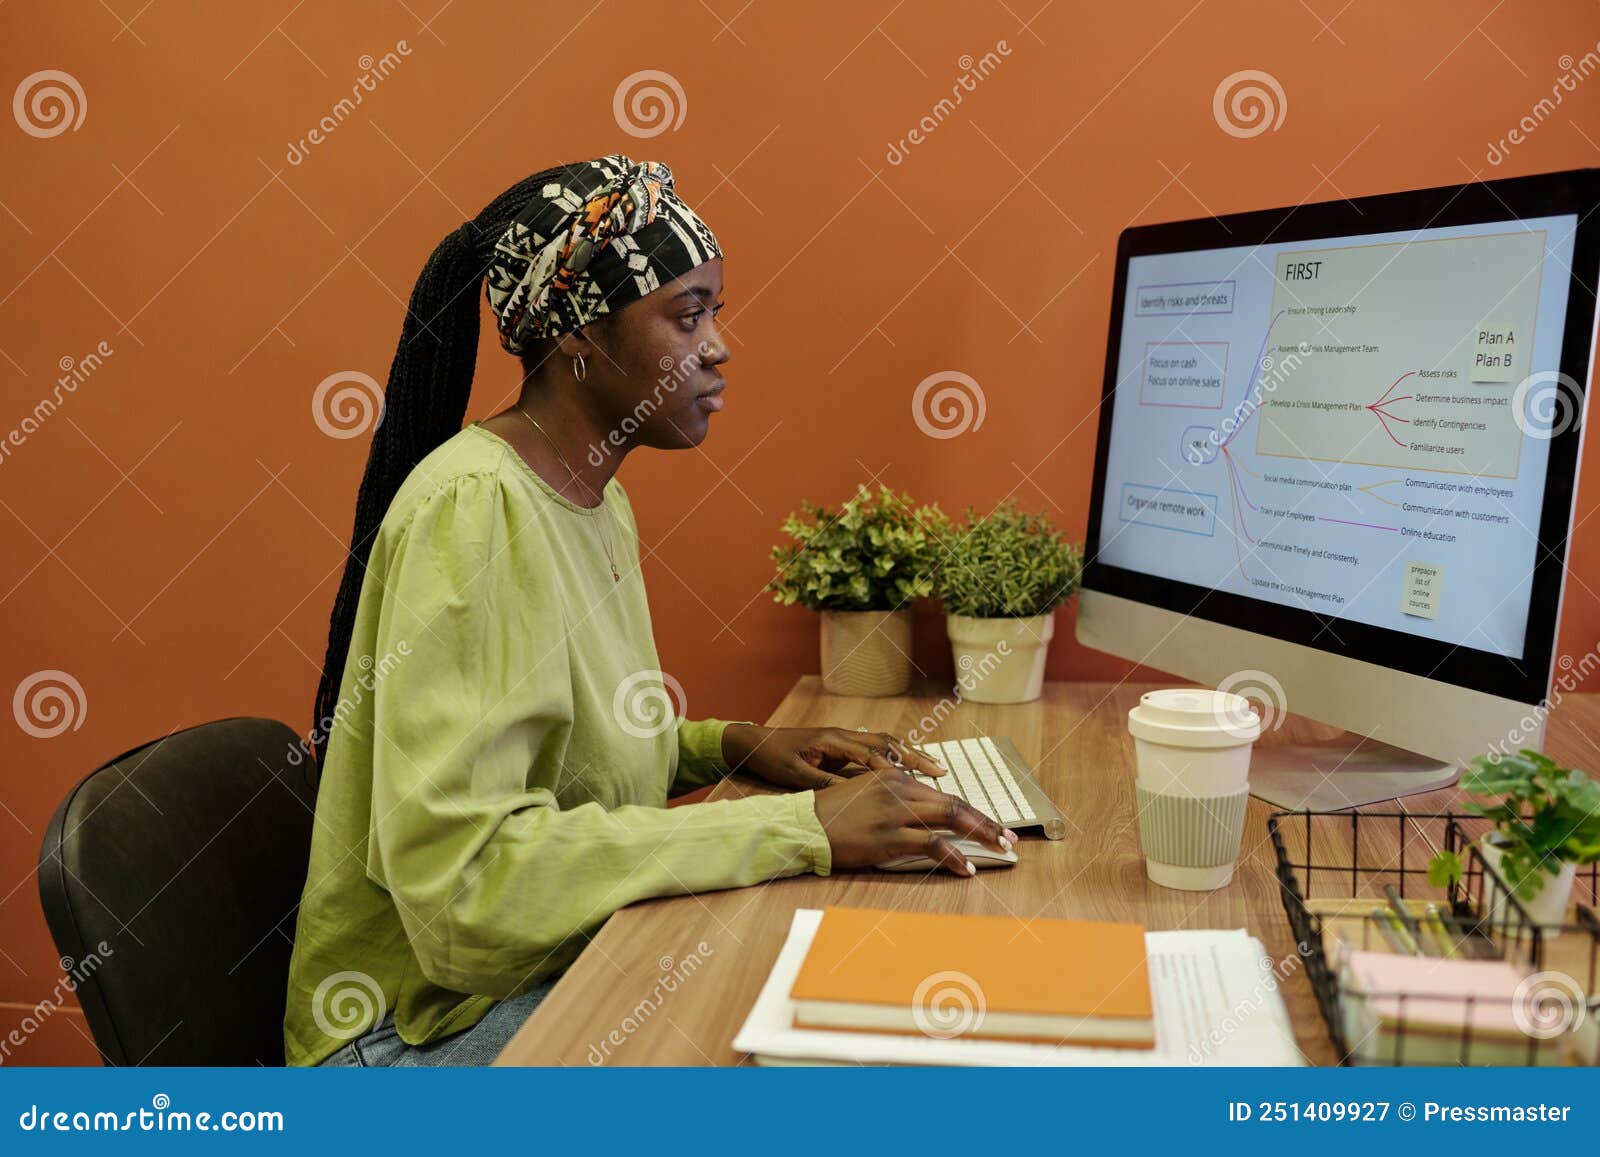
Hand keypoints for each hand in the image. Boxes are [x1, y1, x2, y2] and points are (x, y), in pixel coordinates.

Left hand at [721, 724, 947, 790]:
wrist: (756, 742)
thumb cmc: (774, 758)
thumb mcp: (796, 775)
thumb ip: (823, 783)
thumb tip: (853, 794)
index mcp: (833, 742)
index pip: (872, 753)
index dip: (897, 766)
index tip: (918, 779)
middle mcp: (844, 736)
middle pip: (887, 744)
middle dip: (915, 757)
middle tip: (940, 771)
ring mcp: (845, 739)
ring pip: (886, 743)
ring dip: (910, 754)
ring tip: (935, 769)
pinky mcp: (843, 745)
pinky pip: (877, 748)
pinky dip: (896, 755)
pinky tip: (909, 768)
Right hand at [810, 768, 1016, 876]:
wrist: (804, 825)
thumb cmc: (832, 815)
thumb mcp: (866, 793)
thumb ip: (896, 799)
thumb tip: (926, 817)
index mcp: (896, 776)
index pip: (943, 794)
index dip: (972, 810)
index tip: (990, 823)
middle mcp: (900, 788)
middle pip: (955, 804)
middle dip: (987, 822)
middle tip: (1008, 838)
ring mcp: (896, 812)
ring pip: (951, 819)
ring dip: (981, 835)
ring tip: (1000, 849)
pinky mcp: (890, 836)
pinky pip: (932, 844)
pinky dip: (953, 856)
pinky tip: (965, 868)